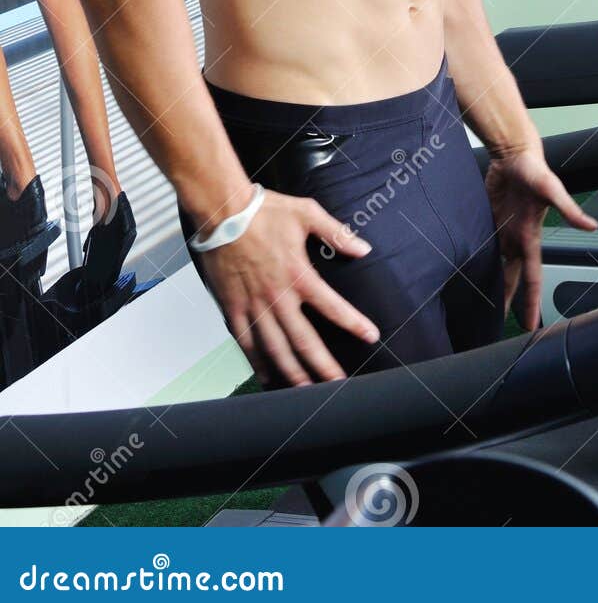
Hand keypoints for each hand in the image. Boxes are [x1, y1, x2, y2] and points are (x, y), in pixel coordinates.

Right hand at [199, 189, 378, 387]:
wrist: (222, 212)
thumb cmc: (264, 211)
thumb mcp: (307, 213)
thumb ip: (336, 233)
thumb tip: (364, 248)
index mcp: (299, 274)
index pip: (333, 306)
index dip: (354, 324)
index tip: (371, 337)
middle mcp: (278, 296)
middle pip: (304, 340)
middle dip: (322, 366)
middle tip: (337, 384)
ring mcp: (254, 305)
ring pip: (276, 348)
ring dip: (292, 372)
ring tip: (306, 390)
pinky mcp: (233, 307)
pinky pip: (246, 342)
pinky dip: (258, 362)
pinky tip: (268, 375)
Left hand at [484, 147, 597, 329]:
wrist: (513, 153)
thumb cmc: (535, 169)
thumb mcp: (552, 190)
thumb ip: (569, 209)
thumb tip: (592, 226)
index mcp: (531, 238)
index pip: (533, 278)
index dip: (532, 301)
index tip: (530, 324)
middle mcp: (516, 238)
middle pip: (510, 278)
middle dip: (506, 300)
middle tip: (496, 325)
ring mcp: (501, 230)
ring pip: (495, 264)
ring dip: (489, 282)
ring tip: (479, 304)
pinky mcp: (487, 220)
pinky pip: (481, 245)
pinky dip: (476, 259)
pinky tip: (466, 271)